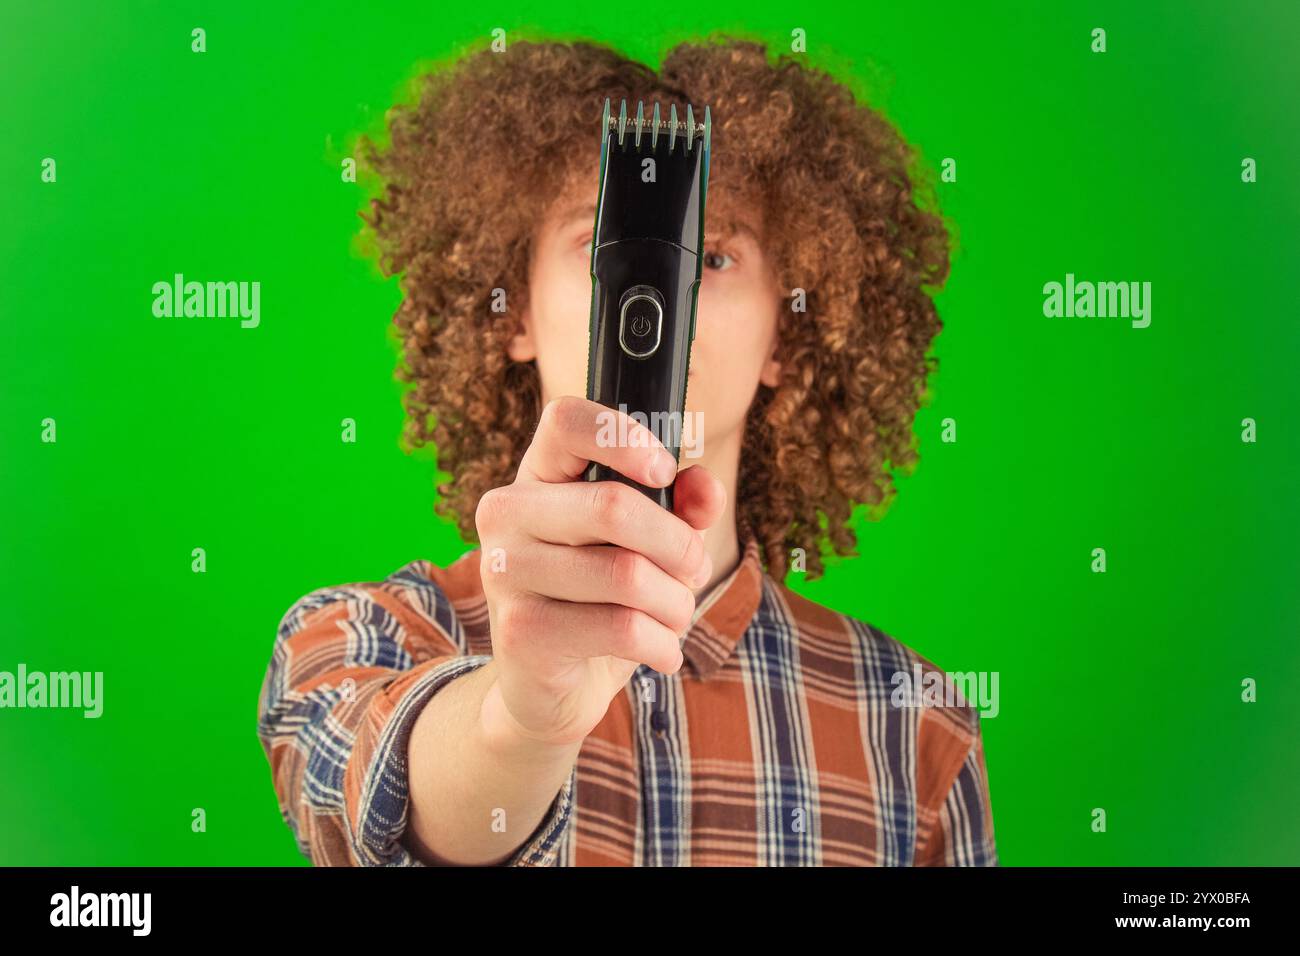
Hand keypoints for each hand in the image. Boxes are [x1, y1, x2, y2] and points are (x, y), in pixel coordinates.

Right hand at [475, 395, 725, 747]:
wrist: (550, 686)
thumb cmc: (603, 598)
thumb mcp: (648, 545)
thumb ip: (682, 507)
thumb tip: (704, 488)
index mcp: (536, 475)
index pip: (566, 421)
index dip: (624, 438)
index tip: (665, 472)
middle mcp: (506, 513)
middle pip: (615, 506)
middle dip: (679, 546)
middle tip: (694, 569)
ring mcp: (505, 571)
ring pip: (627, 574)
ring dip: (676, 602)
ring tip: (675, 616)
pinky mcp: (520, 630)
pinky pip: (622, 627)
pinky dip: (661, 643)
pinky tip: (661, 651)